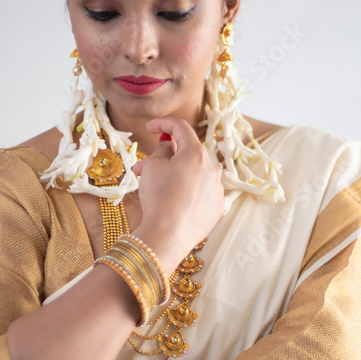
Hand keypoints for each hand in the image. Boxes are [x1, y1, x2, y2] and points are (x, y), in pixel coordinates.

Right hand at [131, 117, 224, 271]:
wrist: (167, 236)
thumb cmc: (158, 198)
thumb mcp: (153, 167)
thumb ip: (162, 150)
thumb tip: (169, 145)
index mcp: (196, 153)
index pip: (181, 128)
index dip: (163, 124)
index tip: (150, 127)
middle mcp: (212, 168)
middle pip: (187, 154)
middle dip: (165, 158)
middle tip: (143, 167)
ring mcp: (217, 189)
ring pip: (194, 174)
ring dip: (175, 176)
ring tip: (155, 188)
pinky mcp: (217, 207)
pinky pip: (201, 192)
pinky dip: (187, 192)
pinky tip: (172, 202)